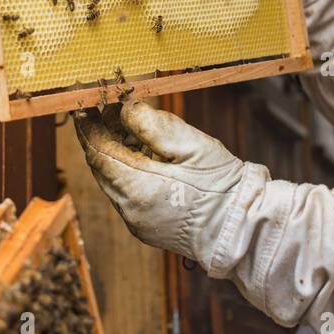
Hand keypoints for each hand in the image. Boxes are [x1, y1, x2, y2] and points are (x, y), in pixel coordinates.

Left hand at [75, 100, 333, 330]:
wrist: (246, 229)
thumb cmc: (225, 187)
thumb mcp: (192, 146)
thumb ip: (154, 126)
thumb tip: (124, 109)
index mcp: (139, 191)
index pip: (100, 154)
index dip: (90, 128)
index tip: (86, 104)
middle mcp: (130, 211)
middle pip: (101, 168)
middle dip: (99, 138)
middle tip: (100, 108)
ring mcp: (137, 222)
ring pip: (111, 181)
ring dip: (113, 153)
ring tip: (120, 124)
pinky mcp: (147, 226)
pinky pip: (125, 193)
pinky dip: (126, 170)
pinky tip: (139, 152)